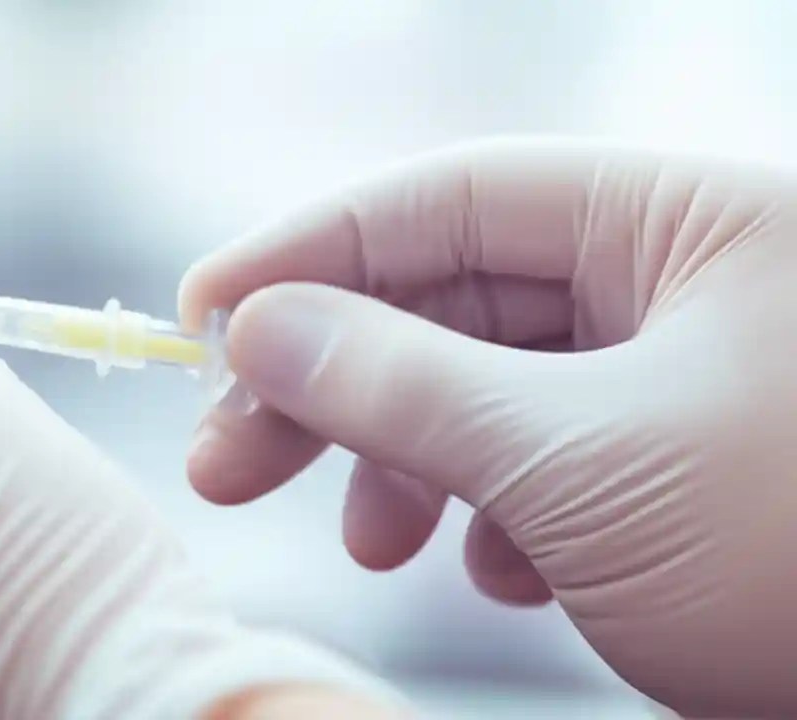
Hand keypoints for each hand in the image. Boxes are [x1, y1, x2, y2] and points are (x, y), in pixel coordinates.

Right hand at [180, 140, 796, 717]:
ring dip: (403, 463)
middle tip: (225, 458)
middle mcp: (679, 280)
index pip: (453, 197)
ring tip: (370, 544)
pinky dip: (489, 514)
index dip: (312, 249)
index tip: (202, 314)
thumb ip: (403, 383)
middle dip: (333, 382)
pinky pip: (538, 460)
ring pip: (484, 389)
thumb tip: (256, 328)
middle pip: (451, 298)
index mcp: (685, 222)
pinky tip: (496, 574)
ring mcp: (674, 376)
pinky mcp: (671, 467)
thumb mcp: (579, 464)